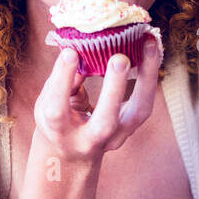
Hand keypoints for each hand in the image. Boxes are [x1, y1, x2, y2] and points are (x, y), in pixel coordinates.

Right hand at [33, 37, 161, 158]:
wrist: (73, 155)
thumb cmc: (58, 121)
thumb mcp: (47, 104)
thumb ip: (60, 83)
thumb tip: (78, 54)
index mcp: (60, 133)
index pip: (58, 110)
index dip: (63, 80)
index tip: (70, 53)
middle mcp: (89, 141)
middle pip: (106, 121)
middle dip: (114, 89)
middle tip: (120, 58)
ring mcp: (115, 137)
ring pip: (138, 111)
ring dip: (147, 76)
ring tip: (149, 44)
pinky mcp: (131, 128)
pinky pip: (146, 102)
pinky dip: (150, 75)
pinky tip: (151, 51)